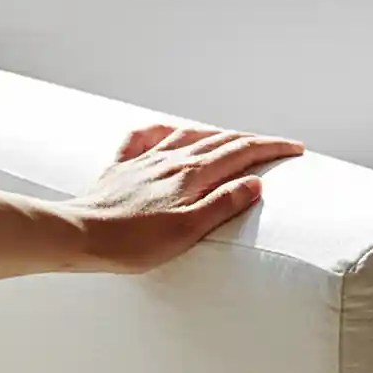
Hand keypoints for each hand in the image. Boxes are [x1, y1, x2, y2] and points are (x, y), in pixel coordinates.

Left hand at [60, 125, 304, 273]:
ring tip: (233, 137)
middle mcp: (171, 159)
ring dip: (218, 133)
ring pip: (189, 133)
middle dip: (254, 139)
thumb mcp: (187, 231)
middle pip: (221, 139)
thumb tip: (255, 183)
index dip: (271, 147)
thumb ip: (223, 204)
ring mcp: (146, 159)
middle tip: (277, 145)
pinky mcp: (122, 166)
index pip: (241, 152)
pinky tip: (168, 132)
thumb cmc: (131, 242)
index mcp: (191, 174)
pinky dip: (164, 130)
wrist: (78, 235)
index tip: (294, 148)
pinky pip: (146, 136)